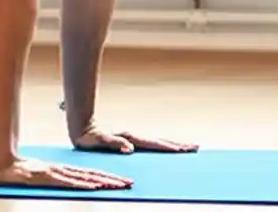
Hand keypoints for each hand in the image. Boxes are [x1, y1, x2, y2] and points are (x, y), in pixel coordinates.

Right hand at [0, 156, 132, 190]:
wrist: (7, 166)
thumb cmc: (25, 173)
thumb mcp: (47, 176)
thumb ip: (60, 180)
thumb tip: (77, 184)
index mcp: (66, 171)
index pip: (92, 174)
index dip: (109, 177)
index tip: (123, 181)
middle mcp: (65, 171)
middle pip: (94, 175)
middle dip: (113, 179)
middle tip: (130, 183)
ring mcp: (58, 174)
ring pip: (86, 178)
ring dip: (104, 181)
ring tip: (118, 185)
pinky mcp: (50, 178)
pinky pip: (70, 182)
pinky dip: (84, 184)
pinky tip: (94, 186)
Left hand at [72, 125, 198, 153]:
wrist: (82, 128)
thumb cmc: (89, 138)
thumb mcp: (99, 141)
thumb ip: (113, 143)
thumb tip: (129, 148)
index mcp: (130, 138)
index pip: (154, 144)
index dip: (169, 147)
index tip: (183, 149)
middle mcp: (134, 137)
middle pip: (160, 141)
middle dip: (178, 145)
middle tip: (195, 147)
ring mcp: (133, 138)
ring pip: (157, 142)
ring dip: (172, 144)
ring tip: (187, 147)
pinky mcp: (130, 141)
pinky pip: (150, 144)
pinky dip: (162, 146)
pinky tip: (167, 149)